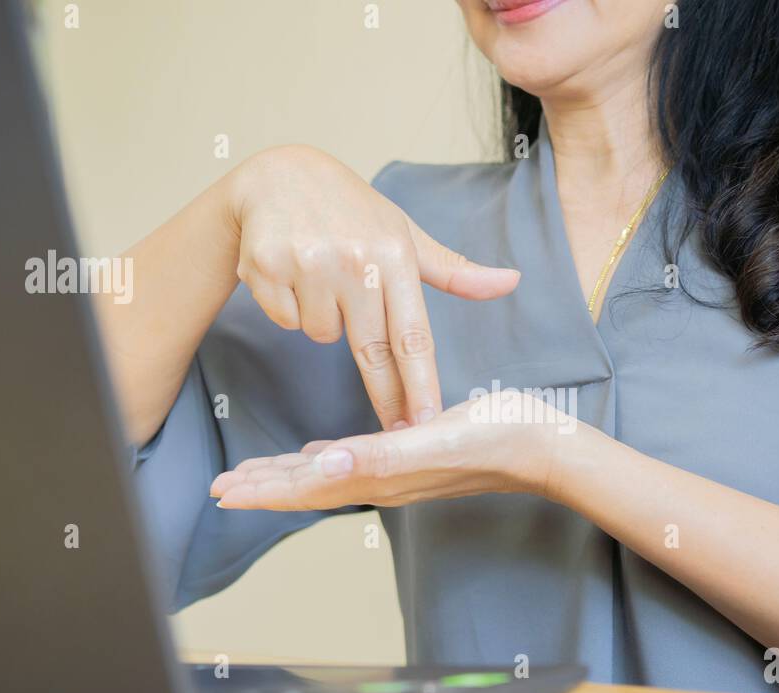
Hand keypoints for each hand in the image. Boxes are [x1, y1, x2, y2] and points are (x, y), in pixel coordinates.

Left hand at [209, 390, 577, 510]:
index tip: (223, 491)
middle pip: (309, 488)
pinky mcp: (412, 454)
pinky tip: (316, 454)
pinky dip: (324, 461)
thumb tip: (324, 463)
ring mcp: (398, 469)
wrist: (543, 447)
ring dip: (287, 478)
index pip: (308, 488)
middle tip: (222, 487)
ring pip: (326, 477)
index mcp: (381, 474)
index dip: (263, 490)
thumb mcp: (437, 439)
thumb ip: (382, 454)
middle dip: (264, 488)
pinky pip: (353, 462)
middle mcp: (383, 477)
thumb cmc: (497, 438)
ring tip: (255, 477)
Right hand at [227, 145, 520, 428]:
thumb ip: (454, 270)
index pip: (412, 334)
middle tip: (397, 431)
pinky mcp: (267, 266)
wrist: (277, 175)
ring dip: (326, 321)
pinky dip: (290, 307)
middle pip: (372, 351)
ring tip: (323, 279)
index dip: (420, 383)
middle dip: (386, 396)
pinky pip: (287, 320)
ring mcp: (308, 262)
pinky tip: (292, 273)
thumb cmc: (352, 212)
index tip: (427, 421)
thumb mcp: (405, 233)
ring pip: (323, 335)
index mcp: (394, 253)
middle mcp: (354, 260)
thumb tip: (511, 282)